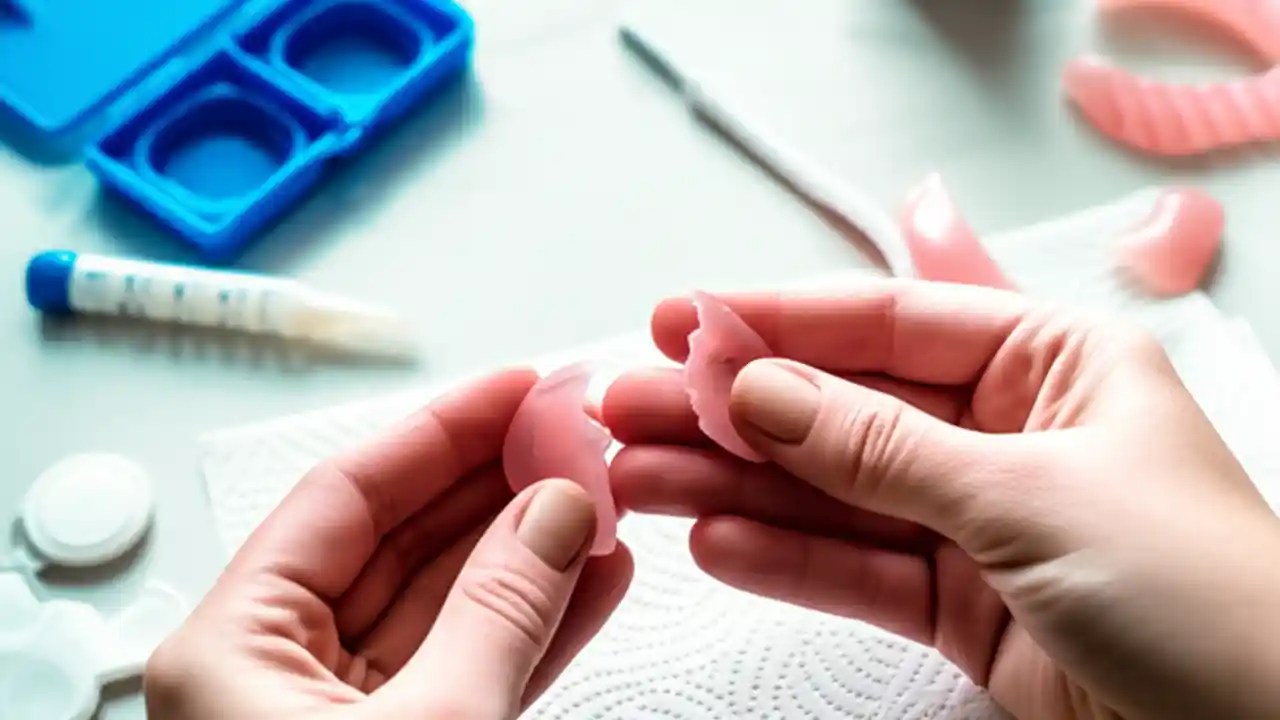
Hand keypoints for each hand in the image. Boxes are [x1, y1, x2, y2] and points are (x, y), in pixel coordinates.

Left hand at [146, 369, 632, 719]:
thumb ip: (498, 612)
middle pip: (399, 539)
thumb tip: (558, 511)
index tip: (516, 388)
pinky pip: (468, 666)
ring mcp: (340, 714)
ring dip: (530, 555)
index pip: (345, 496)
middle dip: (497, 485)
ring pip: (443, 604)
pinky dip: (531, 628)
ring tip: (600, 500)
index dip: (440, 432)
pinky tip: (591, 583)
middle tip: (572, 434)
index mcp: (233, 650)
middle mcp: (276, 671)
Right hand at [603, 281, 1279, 719]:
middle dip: (734, 408)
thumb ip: (882, 448)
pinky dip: (788, 560)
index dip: (777, 320)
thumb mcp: (1029, 495)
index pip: (887, 324)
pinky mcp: (962, 605)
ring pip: (835, 492)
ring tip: (647, 478)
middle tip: (636, 403)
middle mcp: (1008, 432)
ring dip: (739, 485)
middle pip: (843, 409)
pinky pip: (857, 570)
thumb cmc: (1208, 598)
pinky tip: (718, 542)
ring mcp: (978, 521)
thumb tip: (763, 392)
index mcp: (1051, 363)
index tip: (684, 321)